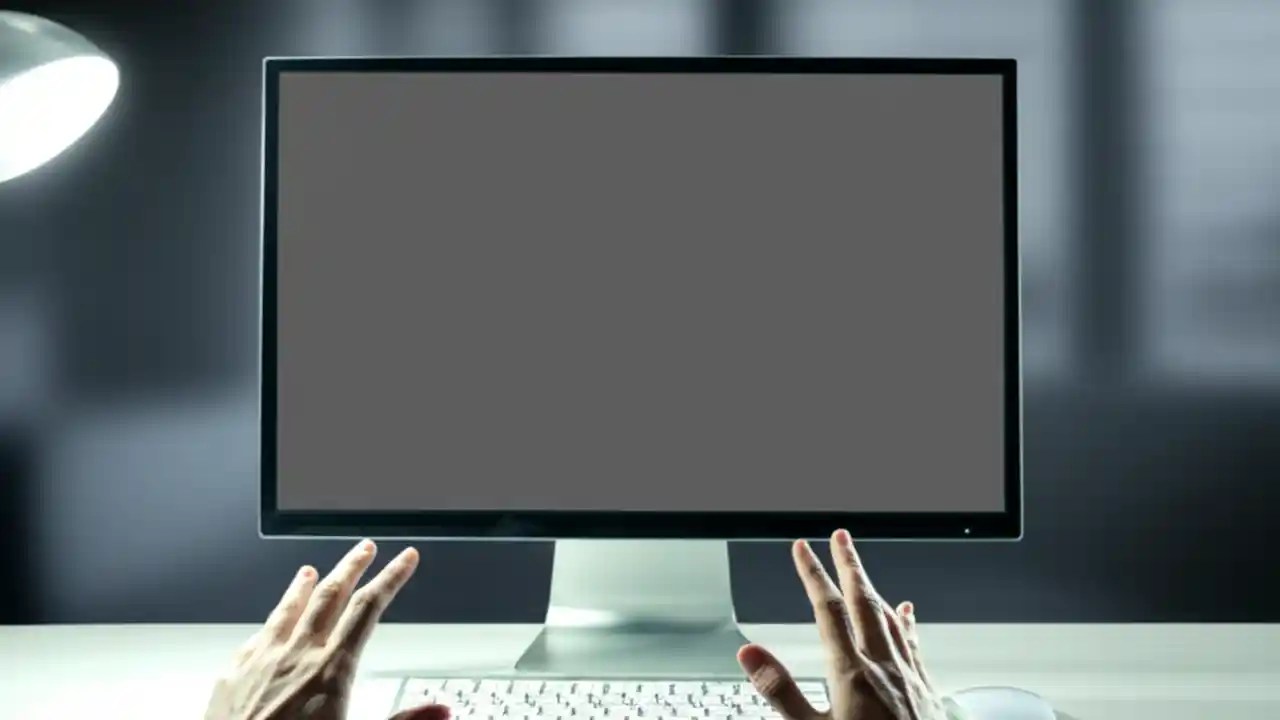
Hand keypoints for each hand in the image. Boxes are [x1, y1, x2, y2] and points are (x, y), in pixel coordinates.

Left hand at [204, 540, 448, 719]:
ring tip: (310, 570)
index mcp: (332, 670)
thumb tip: (442, 711)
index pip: (368, 609)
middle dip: (351, 568)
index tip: (405, 558)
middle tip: (365, 548)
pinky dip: (272, 620)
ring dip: (303, 586)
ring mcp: (262, 661)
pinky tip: (272, 623)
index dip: (390, 578)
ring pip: (288, 610)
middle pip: (330, 597)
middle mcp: (297, 655)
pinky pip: (258, 635)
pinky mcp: (233, 674)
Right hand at [738, 529, 950, 719]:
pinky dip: (907, 622)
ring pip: (891, 618)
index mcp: (852, 674)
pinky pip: (915, 644)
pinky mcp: (927, 693)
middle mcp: (883, 667)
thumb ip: (780, 691)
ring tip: (863, 568)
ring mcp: (909, 678)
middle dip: (849, 566)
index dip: (812, 575)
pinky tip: (907, 612)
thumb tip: (749, 651)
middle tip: (841, 536)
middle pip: (864, 603)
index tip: (801, 549)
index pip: (827, 610)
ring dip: (874, 588)